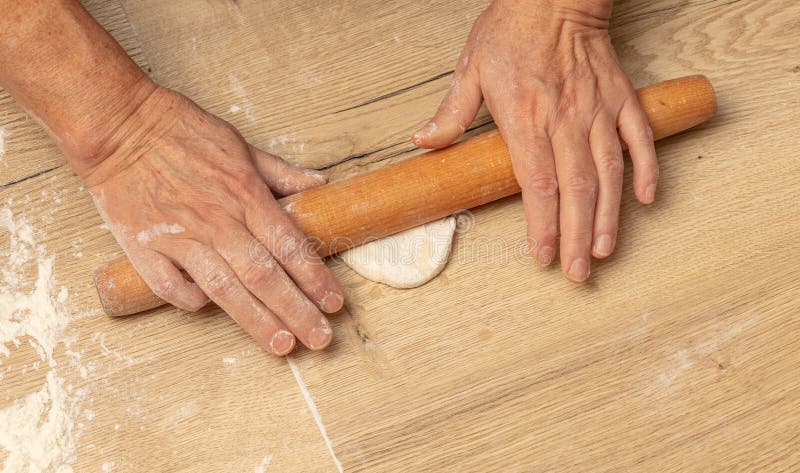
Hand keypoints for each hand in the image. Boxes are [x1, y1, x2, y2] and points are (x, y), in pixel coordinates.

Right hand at [84, 86, 343, 354]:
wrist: (119, 125)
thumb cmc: (182, 131)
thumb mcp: (242, 145)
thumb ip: (281, 172)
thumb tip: (320, 185)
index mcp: (245, 195)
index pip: (290, 245)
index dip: (315, 278)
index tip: (335, 304)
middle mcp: (217, 221)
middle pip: (264, 276)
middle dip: (297, 311)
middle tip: (320, 339)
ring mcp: (179, 237)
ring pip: (224, 289)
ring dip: (256, 320)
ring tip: (282, 345)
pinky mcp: (143, 247)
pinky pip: (171, 287)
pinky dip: (192, 302)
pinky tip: (210, 310)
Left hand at [413, 0, 657, 281]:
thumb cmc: (511, 30)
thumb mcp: (470, 68)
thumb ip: (451, 113)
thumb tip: (424, 142)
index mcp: (527, 120)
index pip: (538, 185)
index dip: (542, 225)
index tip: (542, 256)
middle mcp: (567, 121)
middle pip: (576, 190)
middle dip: (577, 236)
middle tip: (578, 273)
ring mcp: (598, 111)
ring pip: (610, 173)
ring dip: (609, 216)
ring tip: (605, 251)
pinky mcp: (621, 99)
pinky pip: (639, 139)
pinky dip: (647, 169)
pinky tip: (646, 200)